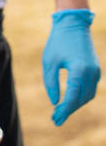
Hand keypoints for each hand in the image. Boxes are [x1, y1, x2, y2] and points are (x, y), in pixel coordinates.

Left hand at [42, 9, 100, 125]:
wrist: (73, 25)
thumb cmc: (57, 42)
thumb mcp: (49, 61)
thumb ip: (50, 82)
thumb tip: (55, 102)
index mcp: (79, 69)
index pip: (72, 96)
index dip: (64, 110)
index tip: (55, 119)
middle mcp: (91, 73)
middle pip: (81, 99)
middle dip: (69, 110)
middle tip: (56, 120)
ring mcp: (96, 72)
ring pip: (87, 96)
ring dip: (75, 105)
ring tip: (61, 113)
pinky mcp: (96, 70)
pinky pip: (90, 89)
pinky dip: (81, 97)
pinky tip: (70, 101)